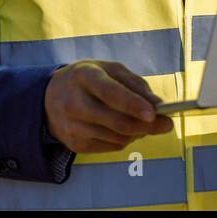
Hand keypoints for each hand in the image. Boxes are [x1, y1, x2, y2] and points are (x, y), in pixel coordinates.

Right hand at [43, 60, 172, 153]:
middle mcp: (74, 103)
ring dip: (138, 132)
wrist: (50, 98)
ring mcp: (73, 127)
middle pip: (117, 122)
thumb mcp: (109, 70)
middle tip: (166, 124)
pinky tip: (125, 129)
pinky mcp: (75, 145)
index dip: (133, 104)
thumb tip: (157, 104)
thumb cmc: (88, 79)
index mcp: (84, 76)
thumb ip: (135, 84)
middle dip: (147, 126)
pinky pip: (111, 147)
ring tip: (144, 123)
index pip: (111, 93)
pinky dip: (125, 139)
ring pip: (118, 138)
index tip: (154, 113)